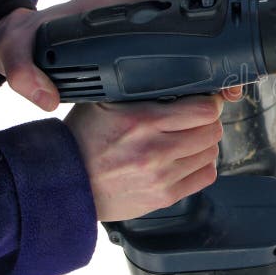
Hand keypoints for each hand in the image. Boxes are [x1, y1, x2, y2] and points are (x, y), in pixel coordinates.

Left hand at [0, 0, 235, 111]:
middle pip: (183, 20)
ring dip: (212, 61)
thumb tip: (43, 97)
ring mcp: (135, 36)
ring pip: (184, 41)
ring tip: (231, 87)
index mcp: (110, 9)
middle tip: (234, 65)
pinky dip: (197, 72)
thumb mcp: (18, 55)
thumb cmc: (23, 43)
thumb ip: (26, 73)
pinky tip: (209, 92)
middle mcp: (129, 19)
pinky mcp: (136, 54)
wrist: (19, 46)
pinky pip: (175, 59)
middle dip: (216, 36)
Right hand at [65, 94, 224, 220]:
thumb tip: (177, 78)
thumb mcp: (105, 102)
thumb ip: (139, 90)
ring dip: (203, 145)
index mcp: (142, 120)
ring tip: (186, 140)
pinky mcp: (164, 196)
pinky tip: (185, 160)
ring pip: (211, 153)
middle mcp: (155, 149)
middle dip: (207, 122)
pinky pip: (205, 176)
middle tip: (194, 121)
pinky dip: (201, 166)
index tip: (205, 102)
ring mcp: (161, 176)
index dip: (209, 102)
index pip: (204, 109)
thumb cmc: (83, 139)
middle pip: (212, 131)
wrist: (63, 182)